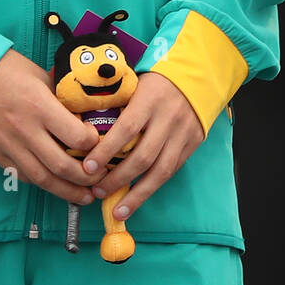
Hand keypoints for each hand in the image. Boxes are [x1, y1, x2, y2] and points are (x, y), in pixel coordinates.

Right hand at [0, 49, 101, 204]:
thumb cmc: (5, 70)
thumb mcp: (38, 75)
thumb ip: (59, 96)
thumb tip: (81, 109)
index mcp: (40, 107)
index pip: (76, 137)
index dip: (93, 144)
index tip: (96, 141)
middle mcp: (26, 131)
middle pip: (63, 166)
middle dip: (87, 178)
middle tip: (100, 180)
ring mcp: (9, 146)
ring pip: (44, 180)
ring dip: (68, 192)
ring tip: (84, 196)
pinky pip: (23, 177)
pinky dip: (42, 184)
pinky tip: (55, 186)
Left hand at [82, 71, 205, 219]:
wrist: (198, 74)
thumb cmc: (156, 78)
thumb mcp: (136, 82)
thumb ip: (117, 102)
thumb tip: (86, 126)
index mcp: (149, 99)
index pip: (126, 129)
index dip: (106, 151)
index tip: (88, 167)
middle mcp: (168, 118)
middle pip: (142, 156)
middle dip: (118, 179)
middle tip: (97, 191)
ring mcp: (182, 134)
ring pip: (160, 171)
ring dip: (137, 195)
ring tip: (118, 210)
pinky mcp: (192, 144)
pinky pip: (171, 170)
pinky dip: (153, 186)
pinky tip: (138, 198)